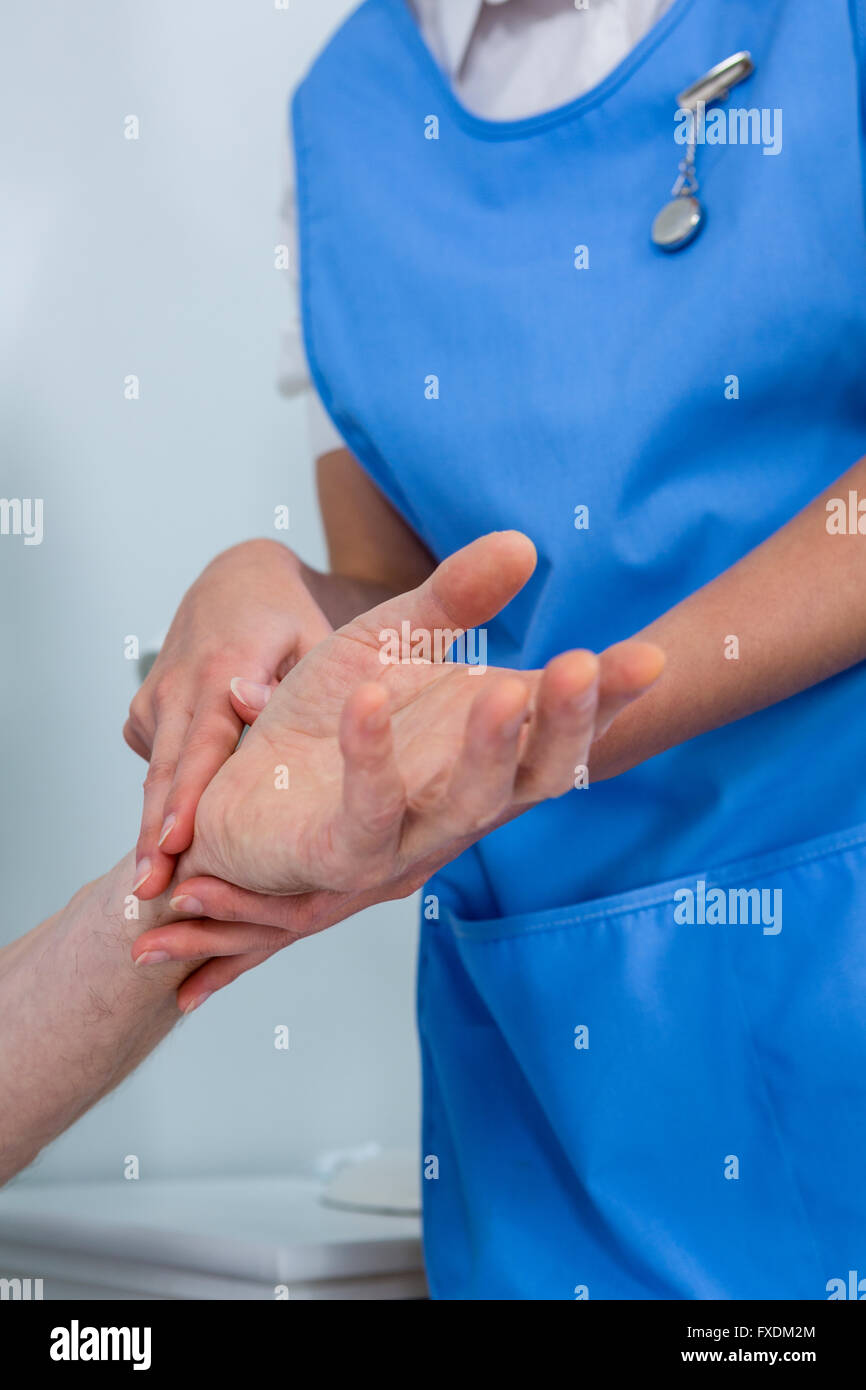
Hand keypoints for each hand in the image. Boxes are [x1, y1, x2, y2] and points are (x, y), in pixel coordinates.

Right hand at [124, 540, 330, 899]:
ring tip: (158, 885)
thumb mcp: (309, 637)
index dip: (187, 799)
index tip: (175, 844)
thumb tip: (258, 710)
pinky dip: (169, 795)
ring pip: (157, 774)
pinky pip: (156, 759)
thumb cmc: (286, 615)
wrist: (238, 578)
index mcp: (224, 670)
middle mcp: (179, 687)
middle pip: (164, 773)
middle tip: (148, 891)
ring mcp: (156, 698)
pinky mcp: (146, 708)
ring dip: (157, 826)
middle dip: (154, 836)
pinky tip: (183, 833)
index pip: (201, 748)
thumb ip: (294, 683)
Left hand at [133, 532, 662, 1009]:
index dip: (609, 699)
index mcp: (484, 753)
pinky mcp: (340, 856)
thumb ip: (454, 600)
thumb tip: (524, 544)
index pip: (563, 728)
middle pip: (536, 775)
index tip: (650, 654)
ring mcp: (406, 839)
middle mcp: (460, 803)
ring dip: (490, 751)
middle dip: (567, 724)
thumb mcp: (388, 642)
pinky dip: (371, 757)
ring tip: (507, 689)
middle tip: (588, 665)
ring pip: (468, 805)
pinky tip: (368, 694)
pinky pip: (366, 813)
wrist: (235, 797)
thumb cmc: (323, 725)